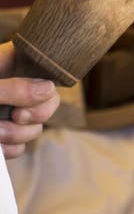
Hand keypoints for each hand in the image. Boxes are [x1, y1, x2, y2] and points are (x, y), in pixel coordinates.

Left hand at [0, 41, 59, 158]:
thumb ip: (15, 88)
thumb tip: (49, 89)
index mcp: (8, 64)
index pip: (44, 66)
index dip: (48, 82)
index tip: (41, 91)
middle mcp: (12, 88)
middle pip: (48, 101)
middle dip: (36, 115)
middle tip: (15, 116)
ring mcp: (8, 113)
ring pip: (34, 129)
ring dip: (16, 135)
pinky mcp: (3, 137)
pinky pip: (19, 148)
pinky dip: (8, 149)